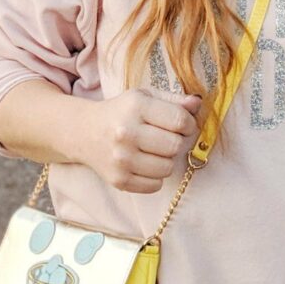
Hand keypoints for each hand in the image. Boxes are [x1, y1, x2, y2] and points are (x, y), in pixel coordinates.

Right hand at [77, 89, 201, 194]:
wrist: (86, 132)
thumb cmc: (122, 112)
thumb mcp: (145, 98)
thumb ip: (174, 100)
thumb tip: (198, 103)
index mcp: (135, 107)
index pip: (179, 120)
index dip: (189, 124)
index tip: (184, 125)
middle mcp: (126, 133)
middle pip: (175, 146)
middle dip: (177, 142)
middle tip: (166, 137)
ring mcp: (121, 159)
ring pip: (167, 168)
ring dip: (166, 160)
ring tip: (154, 150)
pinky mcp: (119, 180)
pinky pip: (155, 185)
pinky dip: (155, 176)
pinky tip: (144, 163)